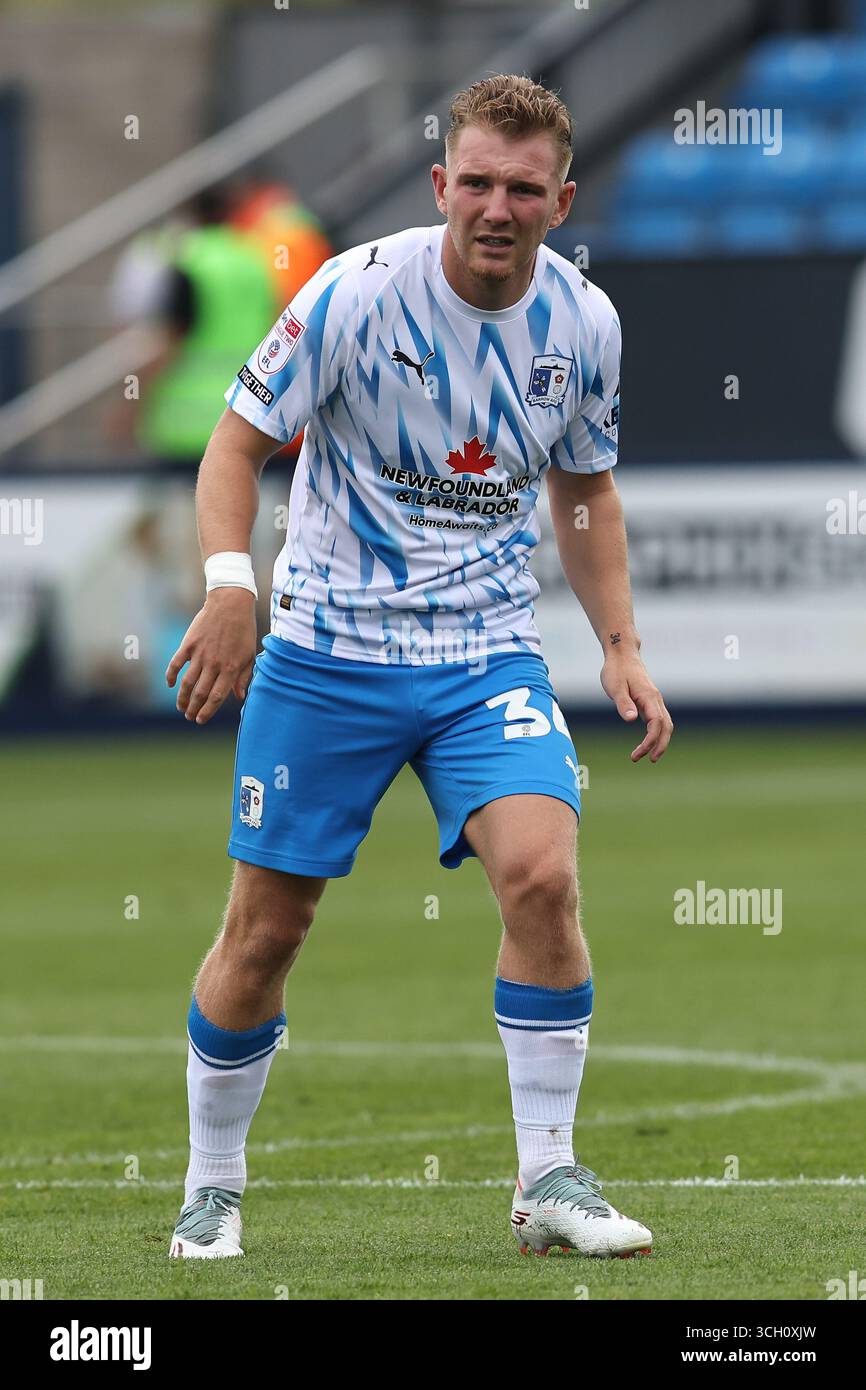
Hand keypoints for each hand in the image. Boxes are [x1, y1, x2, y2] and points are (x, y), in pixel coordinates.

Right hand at [166, 588, 256, 724]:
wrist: (230, 603)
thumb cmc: (243, 629)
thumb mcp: (250, 654)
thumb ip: (245, 677)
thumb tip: (239, 697)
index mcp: (231, 668)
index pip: (216, 697)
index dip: (207, 711)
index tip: (201, 720)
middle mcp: (214, 664)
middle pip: (200, 693)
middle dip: (193, 709)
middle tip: (189, 716)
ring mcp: (200, 654)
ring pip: (187, 683)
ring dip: (182, 698)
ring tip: (181, 707)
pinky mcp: (188, 644)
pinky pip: (175, 663)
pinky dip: (170, 676)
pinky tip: (170, 684)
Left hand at [601, 650, 673, 762]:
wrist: (622, 654)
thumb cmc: (616, 670)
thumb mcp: (615, 687)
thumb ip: (623, 703)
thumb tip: (631, 720)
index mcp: (648, 697)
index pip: (655, 724)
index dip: (650, 741)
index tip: (638, 754)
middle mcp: (655, 699)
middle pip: (666, 726)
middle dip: (660, 745)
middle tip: (651, 760)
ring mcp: (654, 700)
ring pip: (665, 723)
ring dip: (661, 740)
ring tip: (651, 756)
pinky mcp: (649, 700)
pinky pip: (659, 719)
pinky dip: (657, 732)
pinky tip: (649, 741)